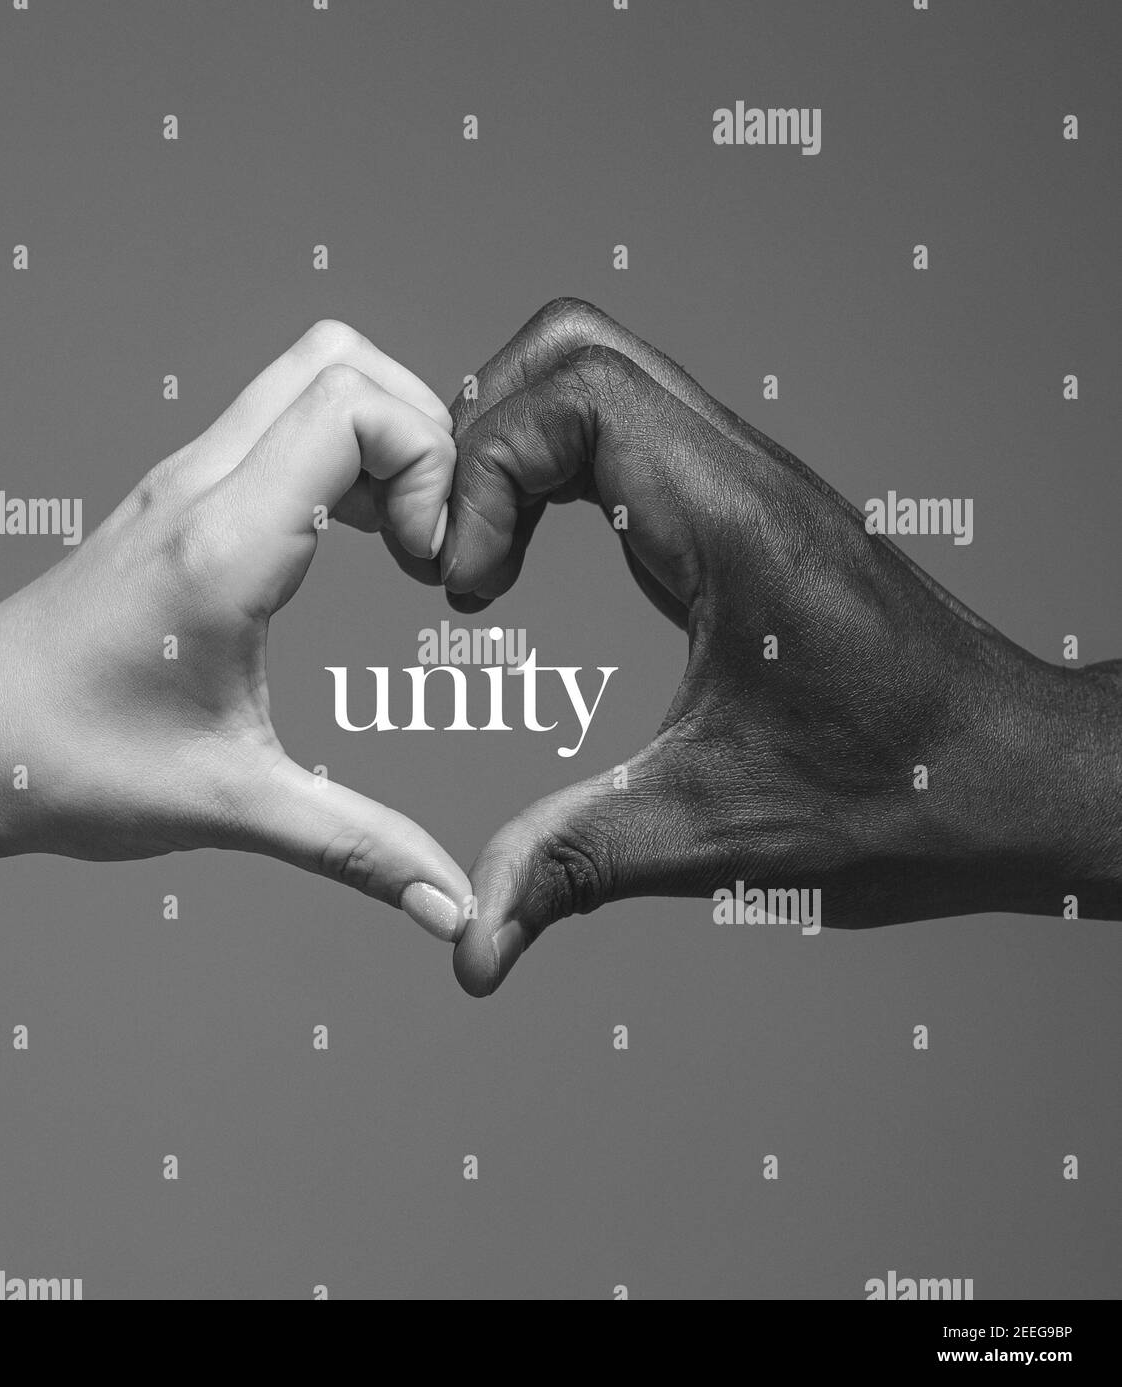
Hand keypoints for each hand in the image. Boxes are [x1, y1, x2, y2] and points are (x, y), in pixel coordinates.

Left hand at [0, 320, 469, 942]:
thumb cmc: (68, 766)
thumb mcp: (233, 808)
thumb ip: (359, 849)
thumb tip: (456, 907)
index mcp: (221, 548)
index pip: (354, 409)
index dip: (429, 465)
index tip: (431, 563)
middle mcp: (199, 489)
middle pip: (340, 361)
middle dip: (421, 430)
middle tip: (432, 535)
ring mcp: (180, 482)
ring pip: (307, 377)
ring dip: (380, 435)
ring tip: (401, 538)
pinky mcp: (175, 498)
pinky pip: (277, 422)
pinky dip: (339, 452)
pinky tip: (348, 541)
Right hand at [440, 299, 1121, 993]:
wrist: (1017, 775)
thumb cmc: (903, 791)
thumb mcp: (713, 833)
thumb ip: (571, 870)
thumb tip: (470, 949)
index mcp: (733, 525)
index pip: (578, 390)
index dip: (486, 470)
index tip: (471, 589)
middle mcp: (739, 477)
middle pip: (575, 347)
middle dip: (482, 433)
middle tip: (461, 550)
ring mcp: (743, 484)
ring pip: (601, 375)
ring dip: (516, 445)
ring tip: (487, 557)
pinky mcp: (742, 512)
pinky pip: (628, 432)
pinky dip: (557, 470)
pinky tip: (541, 560)